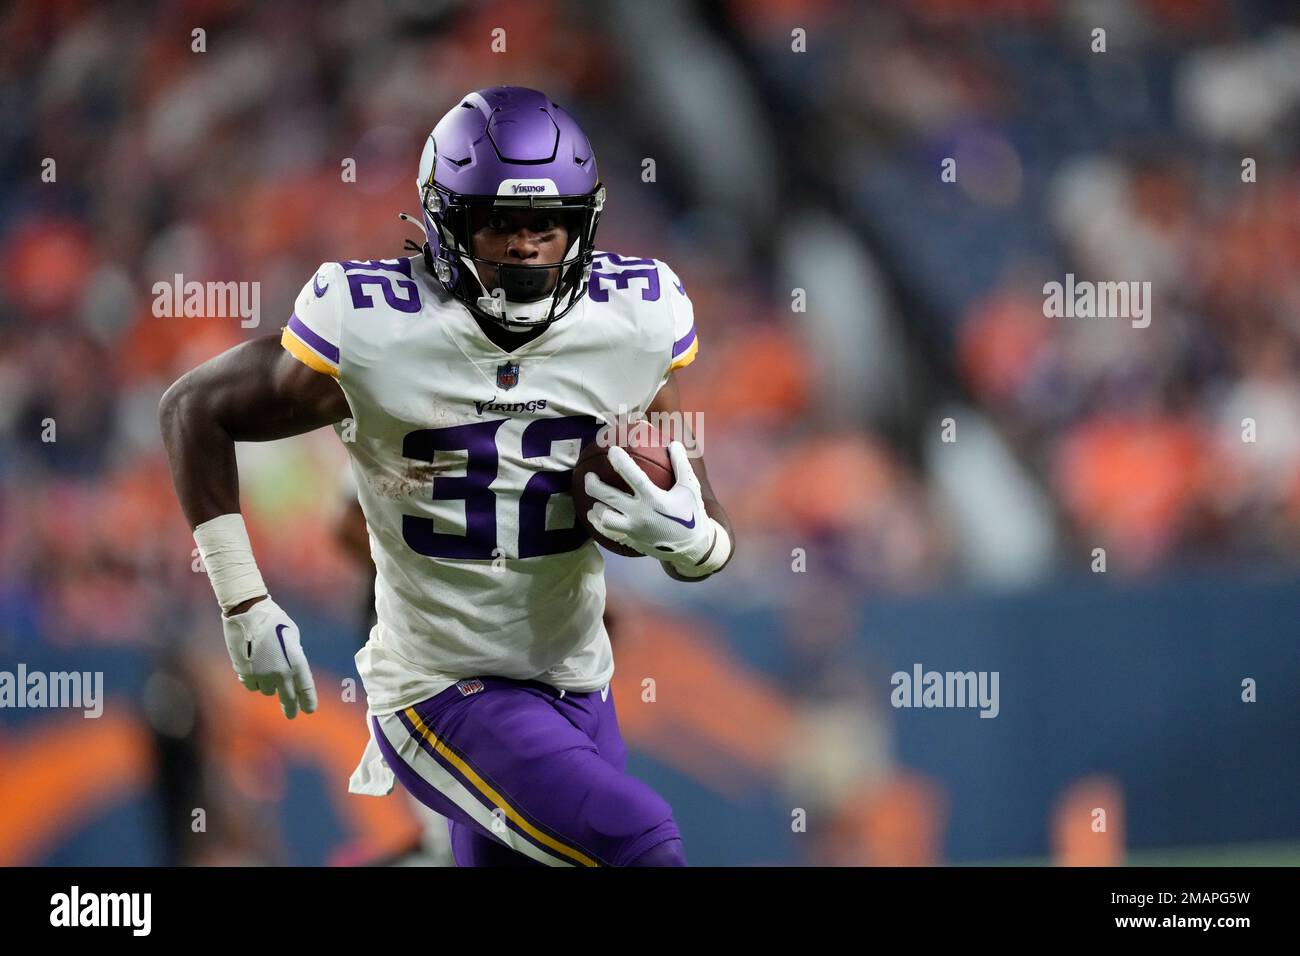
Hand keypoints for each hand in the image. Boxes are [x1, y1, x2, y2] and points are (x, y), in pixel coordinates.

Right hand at [222, 596, 317, 718]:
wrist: (247, 612)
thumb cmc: (274, 620)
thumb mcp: (292, 636)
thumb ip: (294, 655)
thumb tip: (292, 670)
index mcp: (296, 661)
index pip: (305, 687)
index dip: (308, 701)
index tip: (309, 710)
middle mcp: (280, 671)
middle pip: (287, 697)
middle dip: (290, 707)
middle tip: (292, 714)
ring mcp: (261, 674)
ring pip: (267, 691)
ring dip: (268, 685)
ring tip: (266, 666)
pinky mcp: (245, 673)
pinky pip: (251, 685)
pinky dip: (254, 681)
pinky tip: (254, 667)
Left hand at [584, 441, 715, 569]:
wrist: (693, 548)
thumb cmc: (691, 514)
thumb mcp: (690, 488)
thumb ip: (681, 464)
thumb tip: (674, 443)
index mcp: (655, 500)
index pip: (634, 477)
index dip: (620, 462)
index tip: (611, 451)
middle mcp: (641, 515)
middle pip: (608, 498)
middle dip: (593, 484)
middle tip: (589, 475)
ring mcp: (633, 530)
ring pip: (604, 518)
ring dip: (596, 506)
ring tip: (595, 499)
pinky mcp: (631, 541)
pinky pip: (606, 533)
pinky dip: (598, 522)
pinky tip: (596, 514)